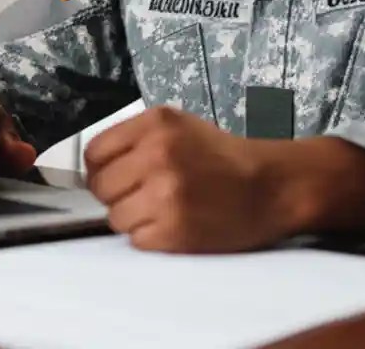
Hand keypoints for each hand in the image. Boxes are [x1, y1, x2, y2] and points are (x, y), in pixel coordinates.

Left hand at [84, 105, 291, 252]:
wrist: (271, 186)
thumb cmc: (223, 158)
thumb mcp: (178, 126)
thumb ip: (135, 140)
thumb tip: (93, 166)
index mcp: (156, 124)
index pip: (94, 152)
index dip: (101, 169)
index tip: (113, 176)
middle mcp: (158, 155)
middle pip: (100, 187)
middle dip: (117, 194)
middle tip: (143, 195)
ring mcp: (166, 194)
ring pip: (115, 217)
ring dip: (134, 218)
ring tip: (163, 209)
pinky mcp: (175, 230)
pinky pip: (136, 240)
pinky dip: (151, 237)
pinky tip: (175, 224)